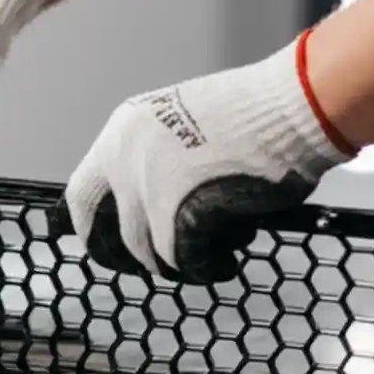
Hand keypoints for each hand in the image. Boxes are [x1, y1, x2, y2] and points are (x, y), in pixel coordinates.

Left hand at [55, 32, 356, 283]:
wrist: (292, 106)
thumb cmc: (254, 114)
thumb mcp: (180, 124)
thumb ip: (152, 161)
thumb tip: (142, 207)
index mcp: (122, 133)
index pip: (81, 194)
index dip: (93, 228)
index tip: (108, 245)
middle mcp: (125, 159)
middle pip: (105, 234)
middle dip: (129, 258)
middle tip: (159, 266)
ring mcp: (149, 188)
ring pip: (146, 253)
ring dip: (179, 262)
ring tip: (215, 250)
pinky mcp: (180, 213)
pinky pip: (184, 261)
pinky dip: (208, 268)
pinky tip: (228, 260)